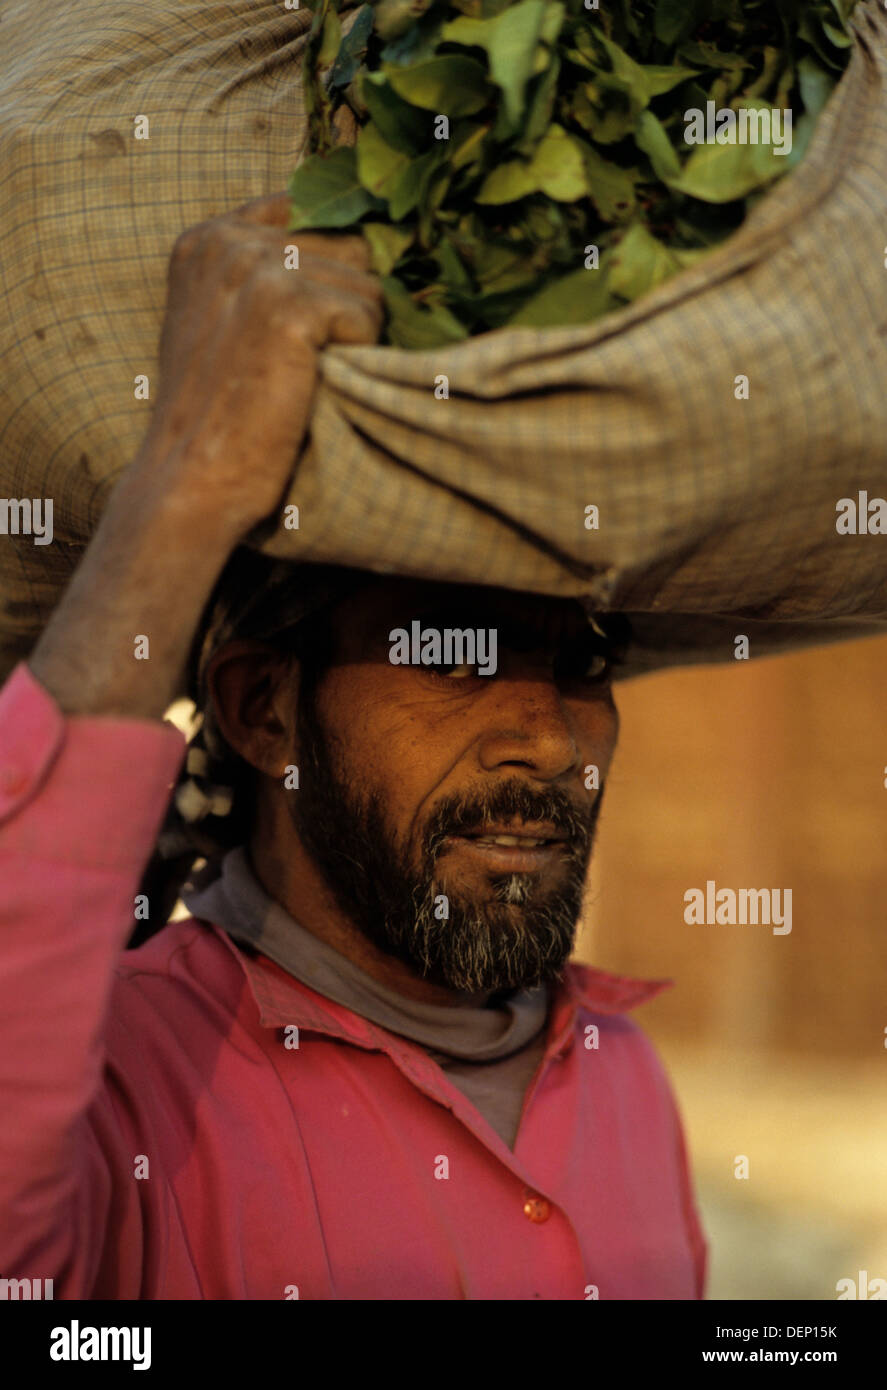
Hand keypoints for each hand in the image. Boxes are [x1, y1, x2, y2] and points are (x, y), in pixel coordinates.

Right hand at [28, 194, 382, 717]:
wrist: (192, 480)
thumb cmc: (221, 416)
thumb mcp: (226, 323)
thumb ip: (270, 274)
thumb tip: (372, 244)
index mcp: (207, 237)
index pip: (311, 211)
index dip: (335, 264)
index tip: (319, 321)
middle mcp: (228, 239)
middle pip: (349, 244)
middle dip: (349, 301)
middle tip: (308, 363)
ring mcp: (256, 267)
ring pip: (367, 280)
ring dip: (355, 335)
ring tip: (303, 377)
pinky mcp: (288, 304)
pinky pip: (369, 314)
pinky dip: (358, 357)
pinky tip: (310, 385)